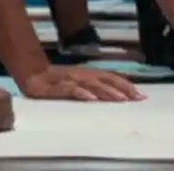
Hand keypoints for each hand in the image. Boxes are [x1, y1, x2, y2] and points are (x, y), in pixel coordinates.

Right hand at [21, 66, 144, 101]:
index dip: (127, 85)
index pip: (112, 78)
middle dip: (122, 89)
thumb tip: (115, 96)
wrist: (32, 75)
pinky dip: (82, 93)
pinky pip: (71, 89)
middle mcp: (83, 74)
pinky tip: (91, 99)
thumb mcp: (79, 83)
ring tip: (120, 99)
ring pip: (92, 84)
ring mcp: (70, 79)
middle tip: (136, 98)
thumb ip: (95, 87)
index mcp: (90, 74)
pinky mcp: (56, 87)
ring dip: (107, 91)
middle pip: (106, 80)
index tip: (141, 96)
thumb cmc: (57, 81)